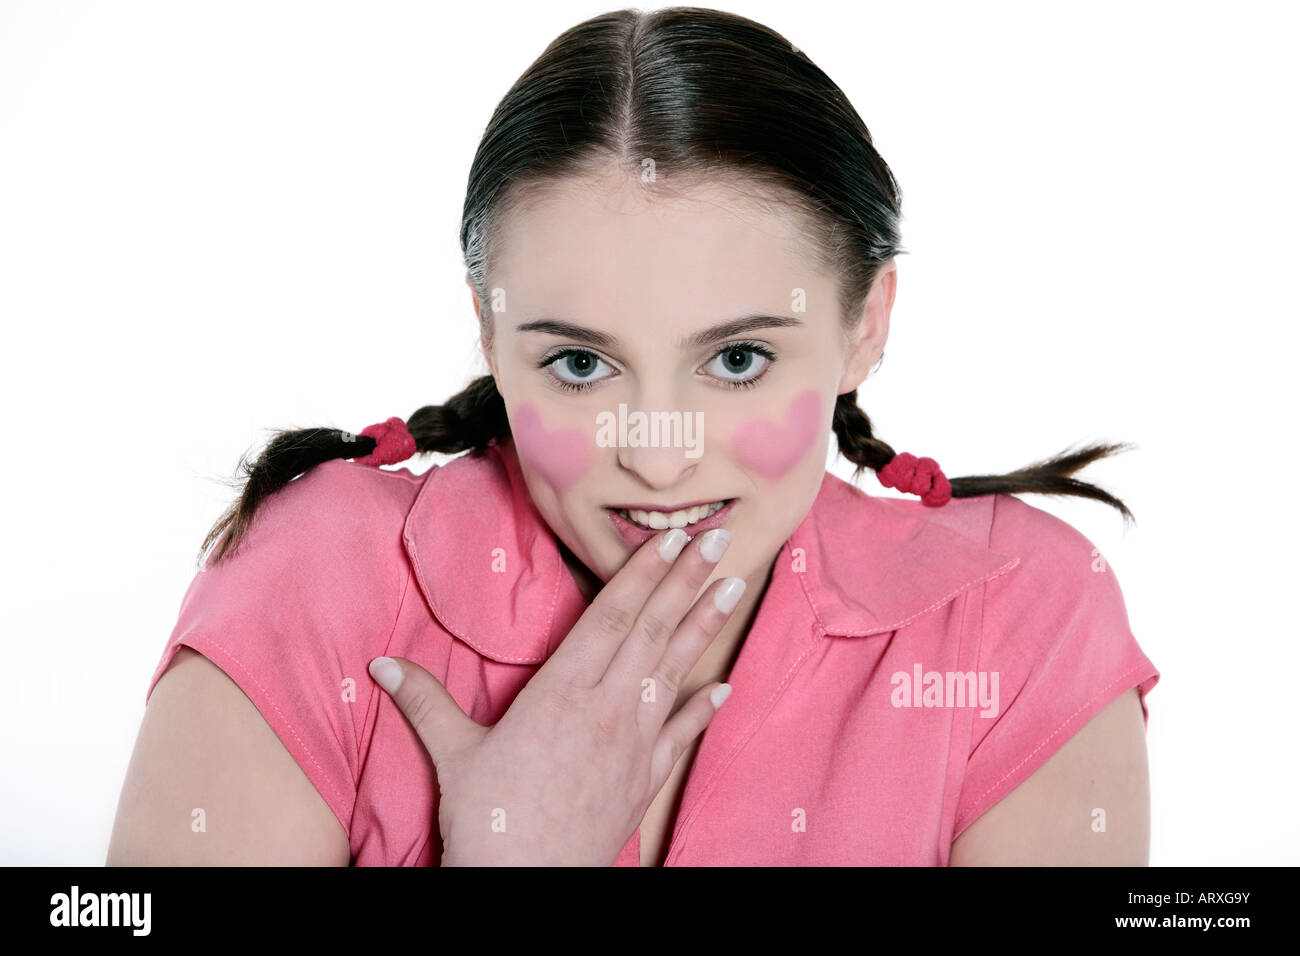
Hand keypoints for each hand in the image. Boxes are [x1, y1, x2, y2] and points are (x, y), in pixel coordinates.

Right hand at [368, 526, 743, 865]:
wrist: (527, 885)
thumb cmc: (488, 820)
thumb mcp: (452, 752)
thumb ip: (424, 700)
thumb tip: (380, 664)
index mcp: (560, 690)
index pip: (610, 615)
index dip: (642, 572)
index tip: (670, 538)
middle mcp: (606, 707)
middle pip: (651, 631)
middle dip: (685, 582)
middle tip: (717, 541)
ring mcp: (632, 742)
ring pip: (674, 670)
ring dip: (705, 627)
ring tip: (733, 588)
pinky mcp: (644, 777)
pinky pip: (681, 734)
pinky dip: (703, 708)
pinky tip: (723, 686)